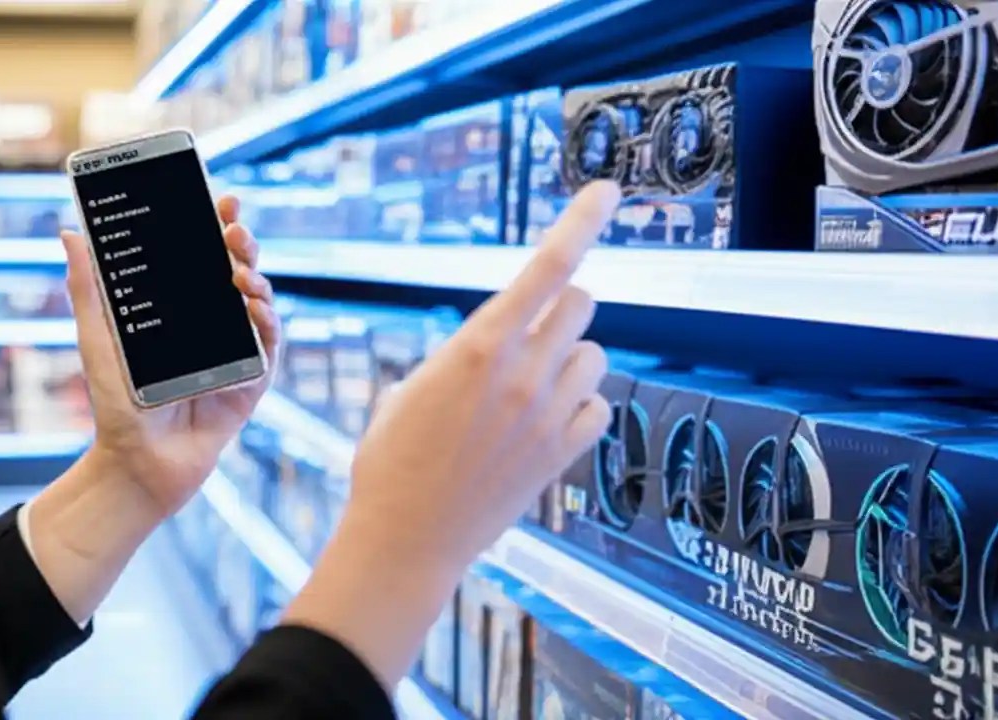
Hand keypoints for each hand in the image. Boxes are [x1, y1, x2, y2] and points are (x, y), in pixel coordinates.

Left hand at [60, 195, 279, 519]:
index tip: (221, 198)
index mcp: (182, 307)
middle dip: (241, 243)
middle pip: (238, 270)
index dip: (216, 225)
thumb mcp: (97, 336)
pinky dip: (266, 323)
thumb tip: (71, 232)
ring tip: (238, 271)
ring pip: (258, 302)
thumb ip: (88, 287)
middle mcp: (214, 322)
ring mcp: (237, 350)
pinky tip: (254, 309)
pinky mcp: (253, 381)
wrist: (137, 460)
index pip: (204, 256)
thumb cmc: (116, 401)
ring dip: (256, 279)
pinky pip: (268, 346)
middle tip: (232, 228)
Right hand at [347, 180, 617, 572]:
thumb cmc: (390, 461)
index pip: (547, 268)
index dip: (582, 222)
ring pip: (595, 356)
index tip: (608, 190)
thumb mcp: (408, 389)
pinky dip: (581, 408)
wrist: (404, 539)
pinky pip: (599, 409)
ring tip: (532, 388)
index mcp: (478, 346)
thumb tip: (491, 351)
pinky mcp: (562, 457)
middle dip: (562, 306)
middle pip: (582, 304)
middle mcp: (523, 374)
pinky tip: (548, 423)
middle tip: (534, 329)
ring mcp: (548, 417)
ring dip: (571, 360)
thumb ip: (460, 358)